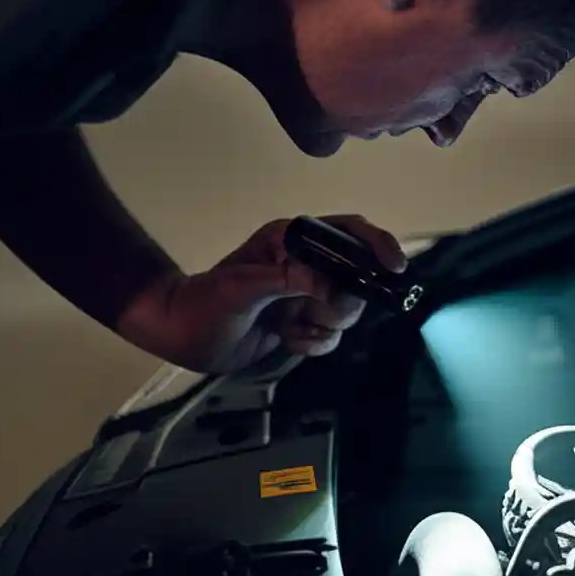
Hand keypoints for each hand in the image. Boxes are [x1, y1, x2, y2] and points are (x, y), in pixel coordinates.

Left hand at [118, 215, 406, 373]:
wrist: (181, 337)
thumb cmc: (204, 304)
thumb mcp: (245, 287)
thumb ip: (291, 280)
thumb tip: (331, 287)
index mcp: (292, 241)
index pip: (347, 232)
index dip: (376, 246)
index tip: (393, 269)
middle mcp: (305, 265)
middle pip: (356, 280)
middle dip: (340, 303)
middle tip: (312, 313)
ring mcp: (306, 295)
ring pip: (346, 313)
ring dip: (321, 327)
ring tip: (287, 325)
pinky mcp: (303, 323)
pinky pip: (331, 337)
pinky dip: (311, 343)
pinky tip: (283, 338)